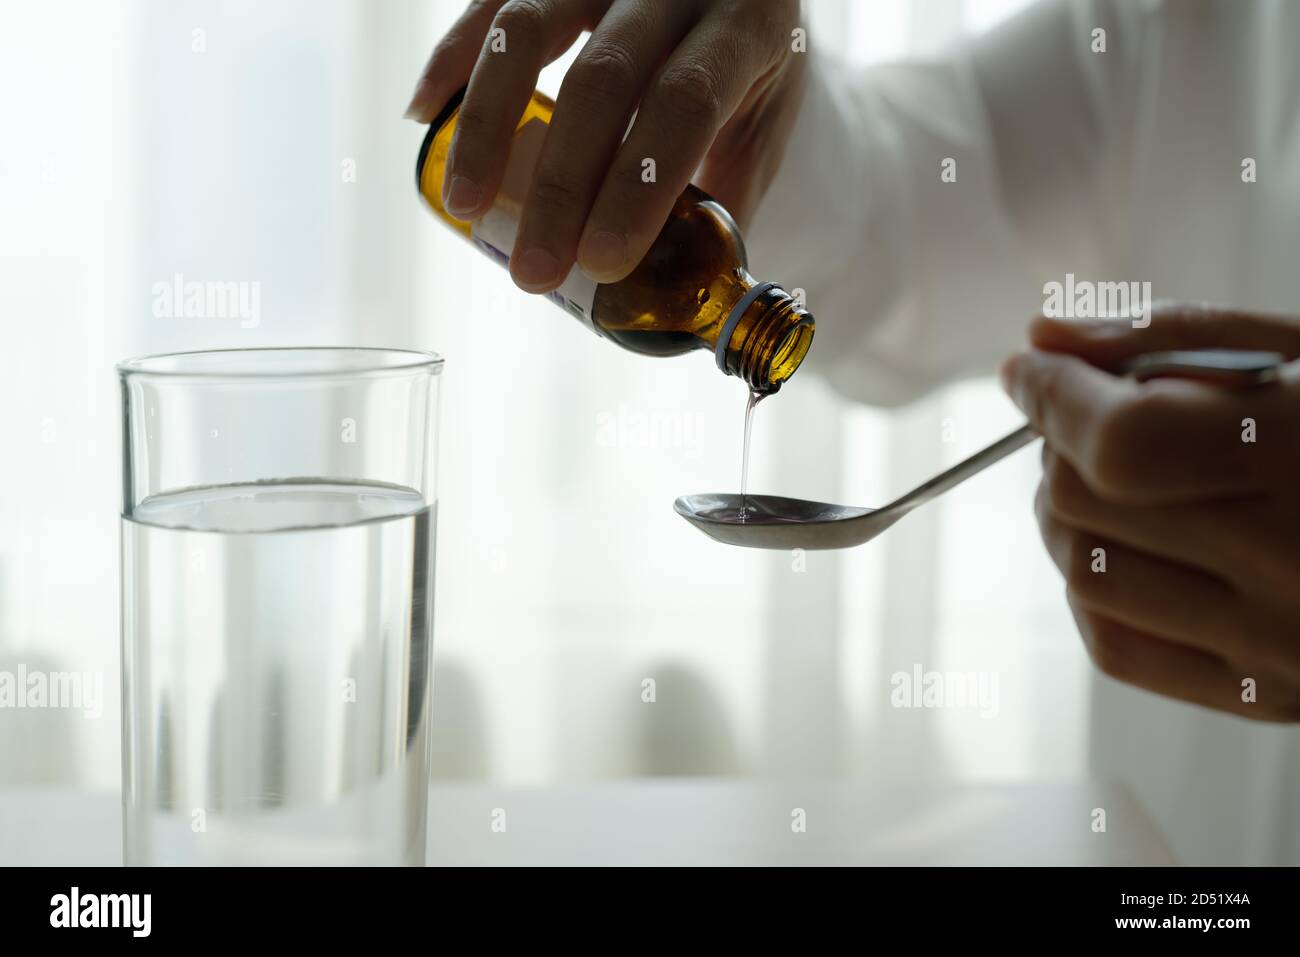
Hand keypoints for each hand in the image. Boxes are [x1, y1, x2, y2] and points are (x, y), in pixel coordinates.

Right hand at [405, 0, 806, 290]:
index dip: (638, 185)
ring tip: (467, 207)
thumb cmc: (748, 66)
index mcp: (743, 27)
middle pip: (604, 77)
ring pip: (530, 28)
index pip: (685, 104)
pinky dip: (451, 58)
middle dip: (561, 183)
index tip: (600, 263)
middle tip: (535, 270)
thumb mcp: (766, 125)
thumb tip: (688, 297)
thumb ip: (730, 197)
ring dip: (489, 125)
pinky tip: (426, 114)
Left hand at [1001, 304, 1299, 720]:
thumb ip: (1170, 337)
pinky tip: (1125, 548)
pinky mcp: (1265, 696)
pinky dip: (1091, 587)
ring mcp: (1279, 646)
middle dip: (1059, 445)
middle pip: (1085, 503)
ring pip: (1084, 575)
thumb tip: (1043, 340)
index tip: (1028, 369)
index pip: (1120, 441)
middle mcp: (1295, 567)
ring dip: (1067, 513)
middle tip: (1087, 419)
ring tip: (1109, 481)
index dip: (1053, 396)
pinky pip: (1115, 645)